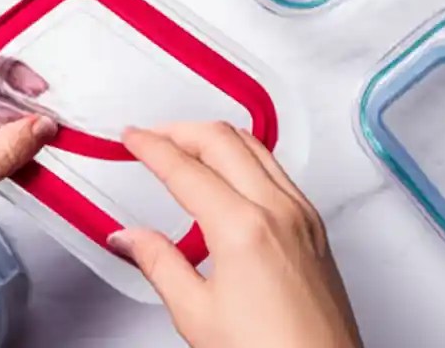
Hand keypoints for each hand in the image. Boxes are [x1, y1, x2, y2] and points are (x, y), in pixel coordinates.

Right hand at [108, 123, 361, 347]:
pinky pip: (277, 170)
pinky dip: (245, 157)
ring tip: (186, 147)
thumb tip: (128, 237)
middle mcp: (279, 210)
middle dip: (181, 129)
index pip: (186, 167)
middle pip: (224, 140)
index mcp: (244, 228)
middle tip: (152, 137)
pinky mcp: (315, 227)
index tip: (131, 137)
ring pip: (256, 146)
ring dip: (215, 138)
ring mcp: (302, 215)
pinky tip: (229, 174)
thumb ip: (159, 264)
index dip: (151, 146)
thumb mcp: (196, 314)